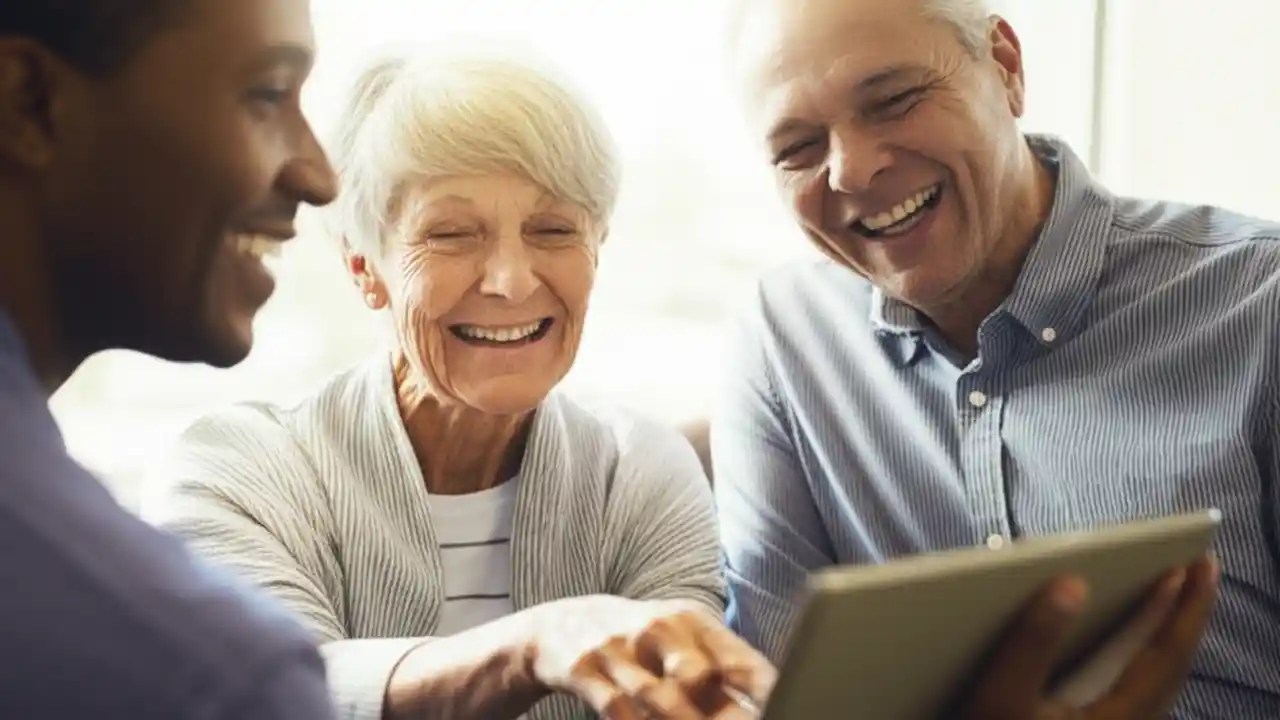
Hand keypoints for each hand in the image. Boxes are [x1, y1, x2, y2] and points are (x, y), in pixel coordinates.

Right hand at [528, 595, 775, 718]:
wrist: (560, 624)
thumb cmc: (639, 640)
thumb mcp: (679, 638)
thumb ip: (722, 666)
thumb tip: (775, 695)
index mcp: (691, 621)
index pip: (737, 658)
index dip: (765, 690)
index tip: (791, 704)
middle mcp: (657, 629)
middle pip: (698, 675)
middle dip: (725, 715)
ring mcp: (619, 649)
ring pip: (657, 696)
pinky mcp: (585, 670)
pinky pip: (615, 707)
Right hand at [962, 555, 1218, 719]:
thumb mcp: (1000, 703)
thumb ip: (1033, 642)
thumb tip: (1071, 584)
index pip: (1165, 655)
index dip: (1184, 608)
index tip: (1201, 565)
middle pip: (1172, 670)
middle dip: (1185, 618)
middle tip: (1198, 572)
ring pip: (1158, 685)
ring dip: (1165, 639)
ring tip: (1168, 603)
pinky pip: (1138, 695)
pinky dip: (1142, 661)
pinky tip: (1126, 652)